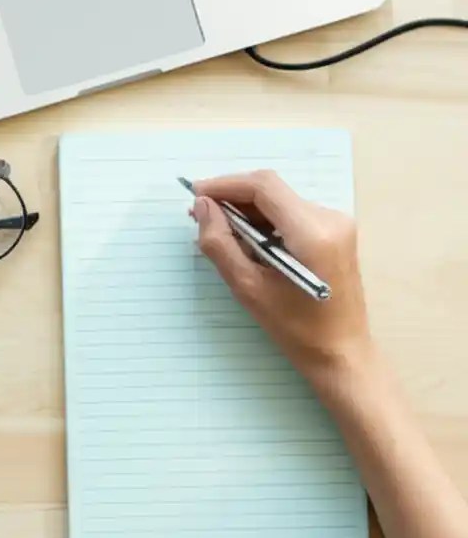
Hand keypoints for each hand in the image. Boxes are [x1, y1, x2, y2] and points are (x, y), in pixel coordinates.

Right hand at [191, 171, 373, 389]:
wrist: (342, 353)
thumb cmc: (296, 329)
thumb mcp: (248, 287)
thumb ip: (220, 242)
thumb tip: (202, 206)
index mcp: (312, 231)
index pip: (263, 186)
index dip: (224, 184)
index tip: (194, 194)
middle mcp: (329, 218)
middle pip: (271, 190)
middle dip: (232, 197)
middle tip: (200, 215)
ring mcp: (336, 224)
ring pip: (279, 201)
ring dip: (247, 210)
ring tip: (219, 231)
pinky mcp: (335, 233)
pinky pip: (290, 214)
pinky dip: (264, 221)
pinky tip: (246, 241)